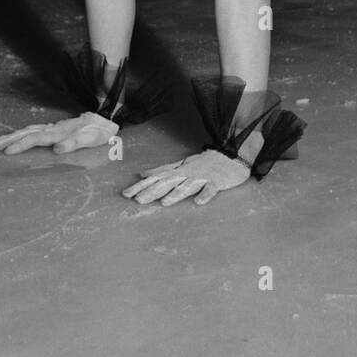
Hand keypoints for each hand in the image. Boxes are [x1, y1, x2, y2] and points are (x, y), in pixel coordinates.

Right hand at [0, 111, 118, 154]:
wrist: (105, 119)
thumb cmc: (98, 132)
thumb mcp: (90, 138)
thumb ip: (74, 143)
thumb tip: (57, 149)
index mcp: (59, 132)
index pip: (37, 138)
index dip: (22, 144)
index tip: (8, 152)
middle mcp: (54, 129)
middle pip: (28, 133)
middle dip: (11, 140)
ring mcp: (53, 128)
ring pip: (29, 130)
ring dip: (13, 136)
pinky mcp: (54, 129)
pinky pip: (34, 130)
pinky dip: (22, 133)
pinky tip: (15, 136)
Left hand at [122, 148, 249, 206]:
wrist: (231, 154)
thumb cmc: (204, 162)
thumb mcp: (181, 165)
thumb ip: (162, 170)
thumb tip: (142, 173)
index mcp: (178, 171)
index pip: (155, 179)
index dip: (140, 186)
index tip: (125, 195)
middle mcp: (187, 174)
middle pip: (167, 183)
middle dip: (152, 191)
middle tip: (138, 200)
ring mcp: (202, 177)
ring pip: (187, 186)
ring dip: (176, 194)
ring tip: (164, 202)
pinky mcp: (216, 182)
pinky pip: (210, 189)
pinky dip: (205, 195)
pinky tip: (199, 202)